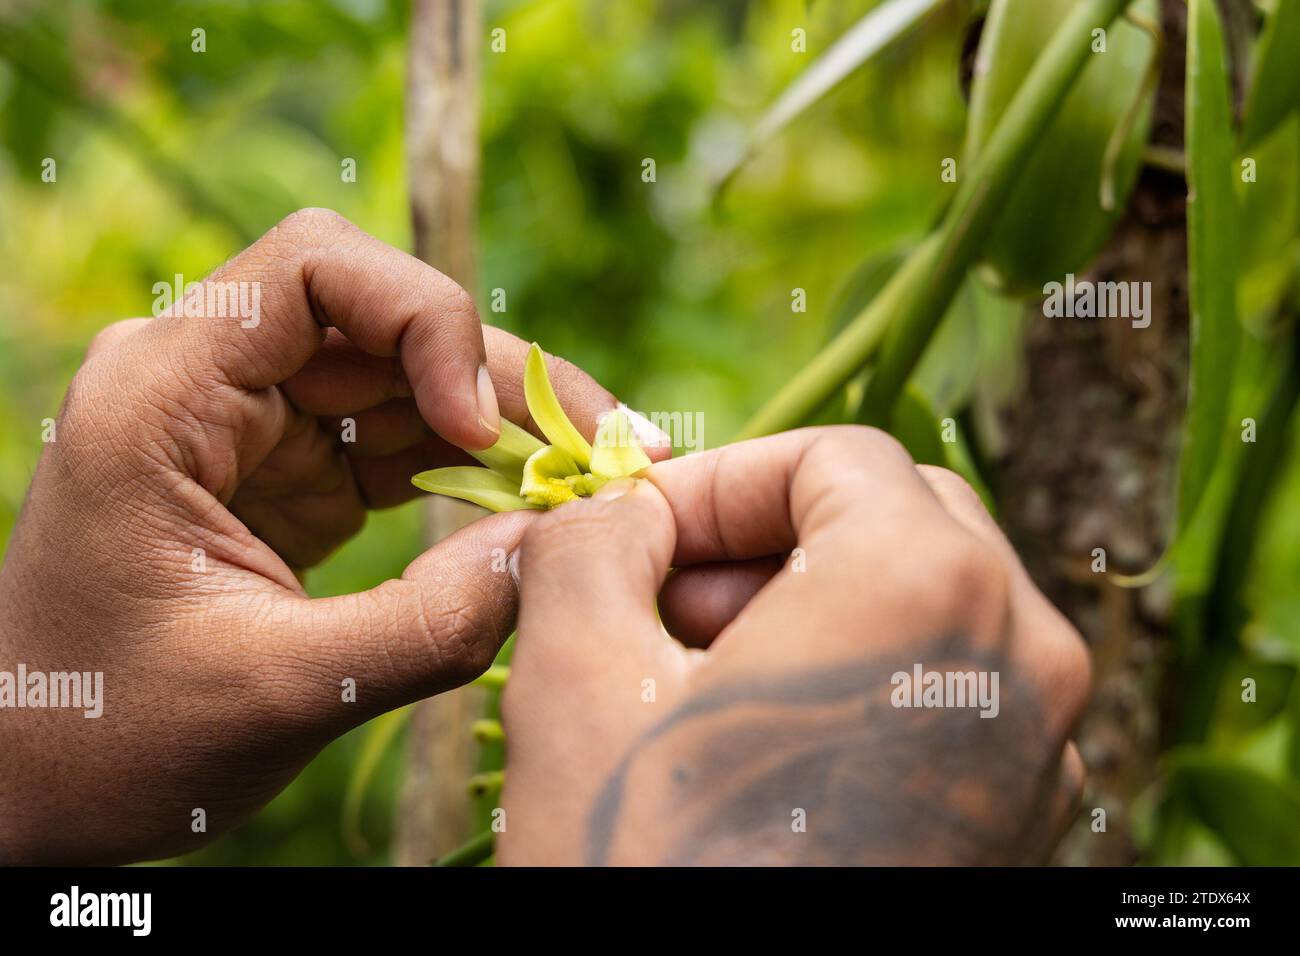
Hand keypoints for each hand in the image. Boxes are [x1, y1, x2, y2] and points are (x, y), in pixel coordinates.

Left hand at [0, 208, 655, 863]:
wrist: (39, 785)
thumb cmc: (115, 739)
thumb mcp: (281, 692)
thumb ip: (428, 625)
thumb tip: (554, 547)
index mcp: (160, 396)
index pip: (314, 266)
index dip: (422, 319)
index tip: (478, 425)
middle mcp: (205, 383)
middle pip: (382, 317)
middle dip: (497, 377)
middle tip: (606, 449)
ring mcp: (251, 425)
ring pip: (404, 375)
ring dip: (500, 424)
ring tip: (590, 480)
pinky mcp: (290, 474)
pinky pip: (398, 439)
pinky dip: (472, 467)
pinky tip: (534, 502)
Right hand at [498, 426, 1090, 864]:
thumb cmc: (649, 868)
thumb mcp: (575, 674)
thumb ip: (590, 542)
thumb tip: (618, 511)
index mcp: (929, 584)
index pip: (833, 457)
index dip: (719, 482)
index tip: (637, 536)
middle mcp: (1019, 652)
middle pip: (893, 517)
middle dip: (766, 540)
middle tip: (662, 603)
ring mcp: (1035, 742)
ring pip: (923, 602)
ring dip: (807, 608)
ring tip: (695, 679)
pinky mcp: (1017, 813)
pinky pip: (944, 691)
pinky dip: (854, 680)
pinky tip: (757, 746)